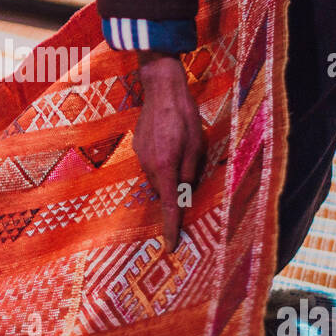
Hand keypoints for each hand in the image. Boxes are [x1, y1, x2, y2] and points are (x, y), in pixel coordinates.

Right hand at [134, 52, 203, 251]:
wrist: (161, 89)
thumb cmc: (184, 116)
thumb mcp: (197, 146)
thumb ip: (190, 172)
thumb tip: (185, 193)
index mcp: (166, 167)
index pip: (168, 206)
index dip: (171, 228)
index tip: (171, 246)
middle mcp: (149, 165)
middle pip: (163, 192)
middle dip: (175, 191)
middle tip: (191, 172)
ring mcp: (140, 156)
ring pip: (157, 178)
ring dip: (169, 175)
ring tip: (182, 150)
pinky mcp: (138, 147)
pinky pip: (151, 165)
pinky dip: (161, 163)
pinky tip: (170, 143)